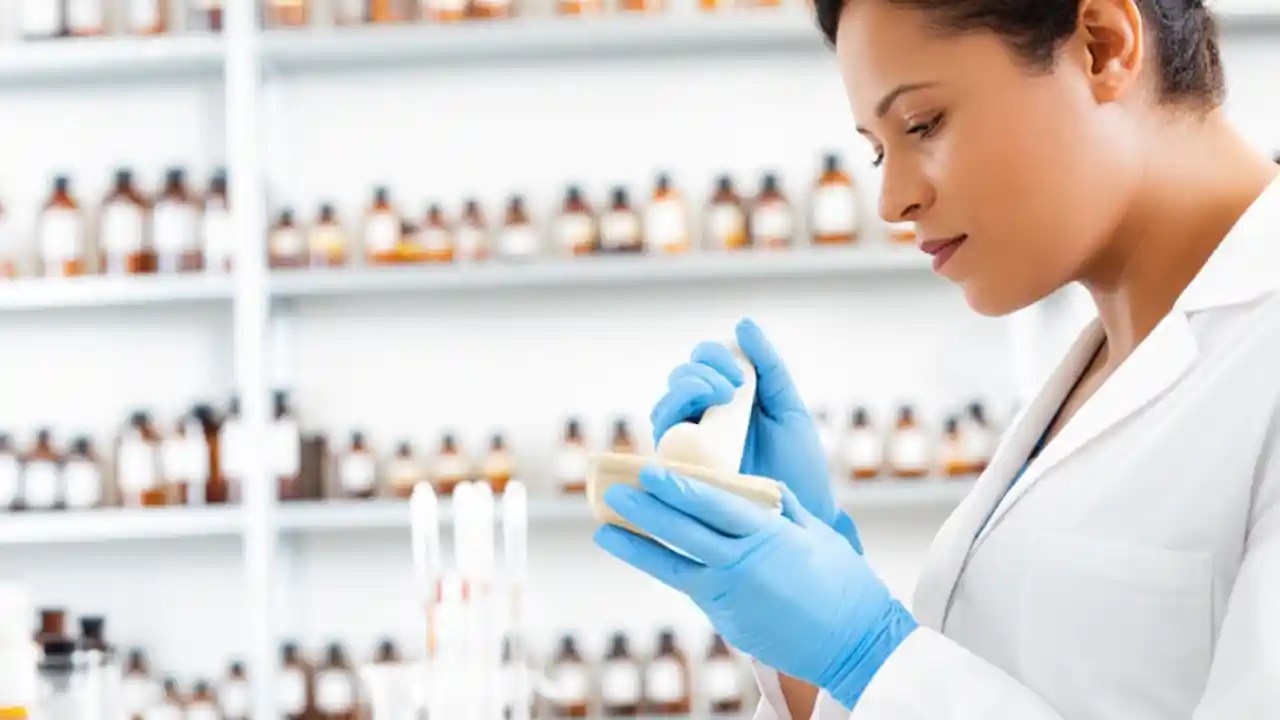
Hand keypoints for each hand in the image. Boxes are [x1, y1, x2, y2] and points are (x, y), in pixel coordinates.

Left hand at [594, 466, 916, 709]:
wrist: (856, 645)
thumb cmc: (845, 586)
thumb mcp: (818, 535)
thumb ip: (785, 509)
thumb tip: (761, 485)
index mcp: (770, 535)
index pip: (715, 504)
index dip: (680, 487)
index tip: (650, 471)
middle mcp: (744, 563)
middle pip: (685, 531)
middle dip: (646, 510)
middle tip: (615, 491)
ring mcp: (731, 594)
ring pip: (674, 564)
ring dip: (636, 544)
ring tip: (605, 529)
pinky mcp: (726, 618)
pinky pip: (689, 587)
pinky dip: (662, 569)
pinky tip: (641, 556)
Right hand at [650, 318, 860, 548]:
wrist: (805, 514)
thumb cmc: (798, 462)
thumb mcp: (788, 409)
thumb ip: (769, 367)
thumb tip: (742, 323)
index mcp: (727, 398)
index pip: (703, 361)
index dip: (713, 358)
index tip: (739, 376)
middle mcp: (702, 418)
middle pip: (679, 381)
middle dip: (698, 376)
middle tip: (727, 391)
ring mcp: (689, 446)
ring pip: (664, 409)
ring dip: (682, 396)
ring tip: (713, 402)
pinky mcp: (682, 475)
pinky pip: (660, 450)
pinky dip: (667, 435)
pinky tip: (688, 435)